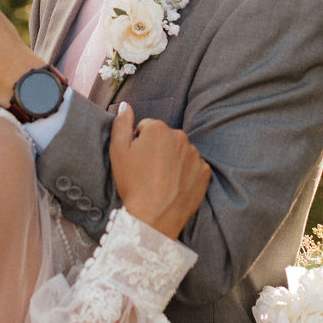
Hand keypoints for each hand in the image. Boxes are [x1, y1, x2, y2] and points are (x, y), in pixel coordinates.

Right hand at [109, 103, 210, 239]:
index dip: (138, 144)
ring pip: (180, 152)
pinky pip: (193, 166)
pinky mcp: (205, 172)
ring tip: (161, 181)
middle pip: (165, 138)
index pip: (146, 128)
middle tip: (147, 172)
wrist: (153, 217)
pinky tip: (174, 186)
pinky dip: (186, 173)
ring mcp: (194, 154)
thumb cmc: (132, 184)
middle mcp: (180, 136)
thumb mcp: (117, 152)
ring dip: (172, 161)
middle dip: (157, 150)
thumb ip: (121, 123)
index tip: (137, 161)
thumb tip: (126, 105)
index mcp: (158, 128)